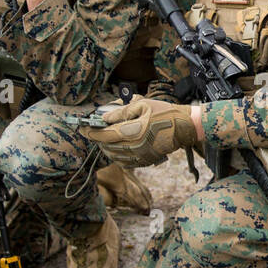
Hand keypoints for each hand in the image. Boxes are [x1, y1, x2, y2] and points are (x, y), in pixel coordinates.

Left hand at [84, 97, 198, 167]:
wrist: (185, 127)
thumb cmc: (165, 112)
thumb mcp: (142, 105)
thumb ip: (121, 111)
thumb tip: (104, 118)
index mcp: (132, 132)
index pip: (104, 135)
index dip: (90, 132)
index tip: (81, 127)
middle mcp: (134, 147)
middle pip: (106, 146)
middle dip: (97, 139)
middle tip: (93, 130)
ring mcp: (140, 156)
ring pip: (114, 156)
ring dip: (106, 147)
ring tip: (104, 138)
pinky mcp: (145, 161)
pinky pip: (125, 162)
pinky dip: (117, 156)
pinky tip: (117, 147)